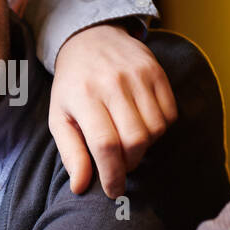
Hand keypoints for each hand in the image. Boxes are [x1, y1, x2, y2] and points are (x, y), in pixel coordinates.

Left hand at [50, 23, 176, 197]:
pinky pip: (170, 114)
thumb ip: (70, 153)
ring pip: (156, 129)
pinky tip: (143, 124)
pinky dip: (160, 128)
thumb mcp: (60, 117)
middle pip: (135, 140)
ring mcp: (138, 75)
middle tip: (120, 163)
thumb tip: (80, 187)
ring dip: (145, 146)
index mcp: (84, 96)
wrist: (90, 39)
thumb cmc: (72, 85)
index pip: (105, 145)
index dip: (113, 174)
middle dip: (130, 162)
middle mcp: (113, 83)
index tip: (114, 190)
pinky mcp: (157, 71)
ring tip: (129, 142)